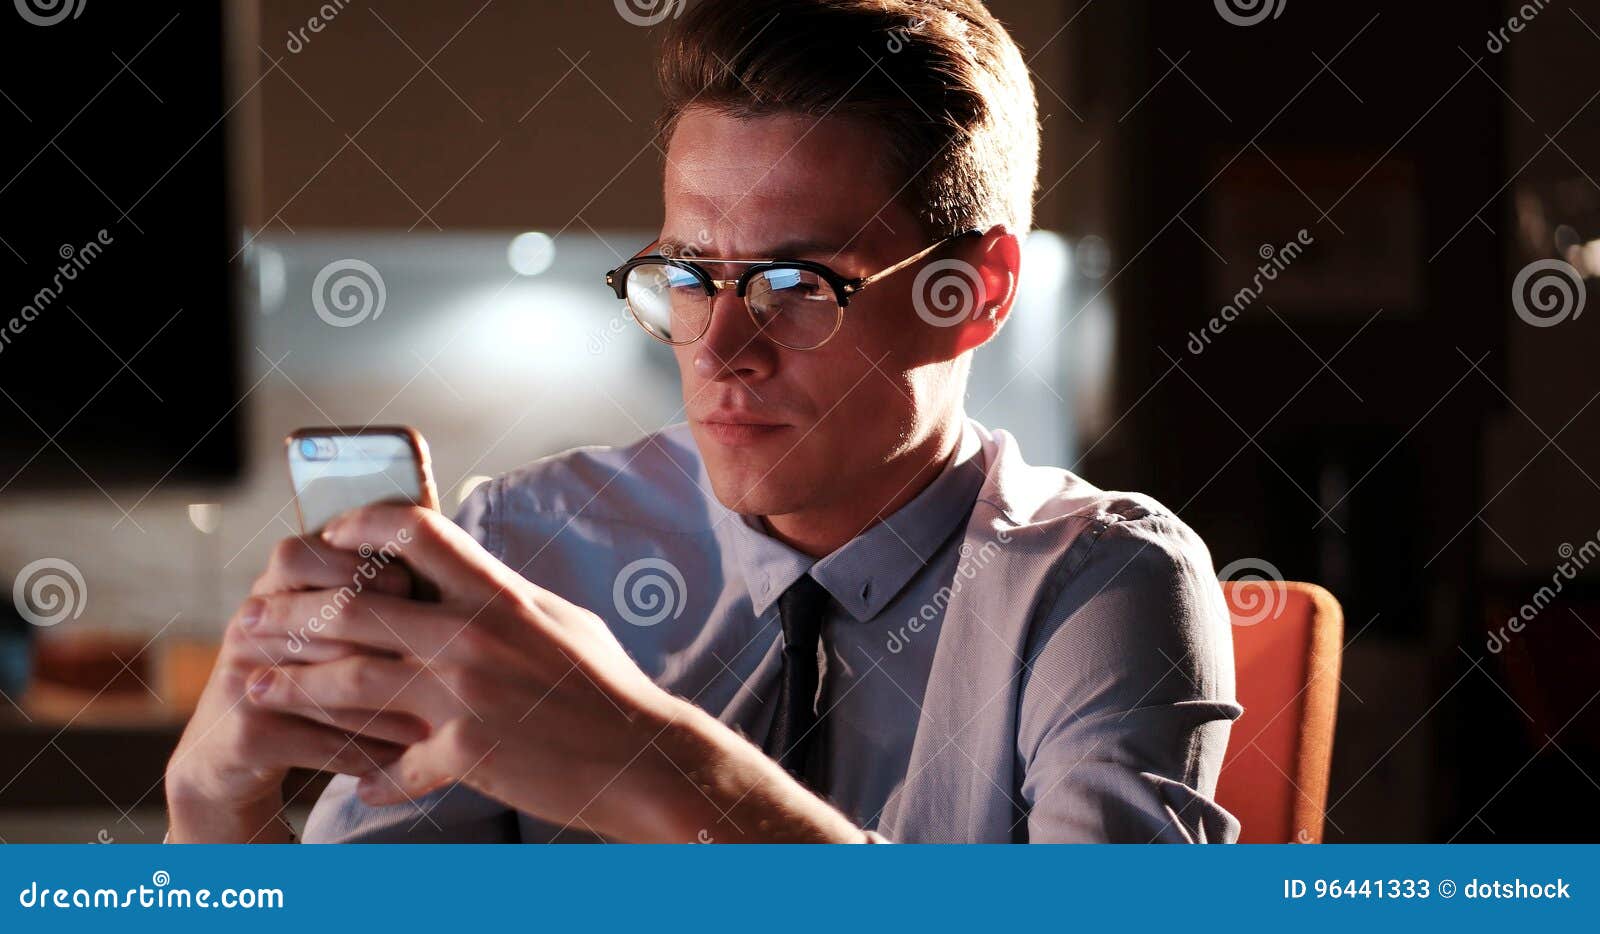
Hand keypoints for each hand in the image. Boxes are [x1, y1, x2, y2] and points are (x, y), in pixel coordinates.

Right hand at [163, 534, 424, 842]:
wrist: (230, 756)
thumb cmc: (308, 677)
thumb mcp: (326, 626)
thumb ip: (367, 581)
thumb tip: (429, 514)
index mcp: (269, 591)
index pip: (297, 556)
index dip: (353, 566)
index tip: (408, 585)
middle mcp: (246, 629)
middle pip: (321, 622)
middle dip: (385, 642)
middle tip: (439, 660)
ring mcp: (237, 681)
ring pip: (329, 687)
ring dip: (390, 707)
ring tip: (436, 722)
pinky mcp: (243, 737)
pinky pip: (321, 742)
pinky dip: (368, 751)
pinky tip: (404, 757)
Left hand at [242, 504, 864, 842]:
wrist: (643, 757)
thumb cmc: (609, 688)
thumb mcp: (561, 621)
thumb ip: (504, 598)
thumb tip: (467, 577)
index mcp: (499, 593)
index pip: (417, 532)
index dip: (362, 527)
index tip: (326, 537)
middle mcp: (475, 635)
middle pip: (358, 607)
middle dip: (292, 614)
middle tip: (250, 619)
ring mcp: (465, 694)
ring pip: (352, 678)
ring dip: (292, 683)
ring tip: (252, 686)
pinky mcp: (465, 752)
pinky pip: (395, 761)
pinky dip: (368, 773)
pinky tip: (347, 780)